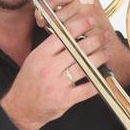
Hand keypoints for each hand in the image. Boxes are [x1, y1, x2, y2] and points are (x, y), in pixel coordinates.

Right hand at [0, 13, 111, 129]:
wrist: (21, 108)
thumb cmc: (28, 82)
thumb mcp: (34, 60)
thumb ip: (51, 48)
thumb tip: (73, 35)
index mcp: (41, 55)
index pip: (63, 35)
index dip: (80, 26)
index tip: (91, 21)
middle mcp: (49, 68)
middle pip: (78, 49)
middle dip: (95, 40)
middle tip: (104, 36)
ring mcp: (58, 84)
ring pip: (85, 65)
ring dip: (100, 57)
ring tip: (107, 52)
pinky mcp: (66, 99)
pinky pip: (87, 88)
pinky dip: (98, 80)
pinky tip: (104, 74)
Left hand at [18, 0, 129, 86]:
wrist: (108, 43)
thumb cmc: (88, 25)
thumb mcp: (72, 5)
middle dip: (43, 11)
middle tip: (41, 21)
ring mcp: (89, 6)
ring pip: (58, 15)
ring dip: (55, 27)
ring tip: (63, 30)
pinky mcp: (89, 20)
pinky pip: (66, 28)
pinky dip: (65, 35)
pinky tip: (72, 36)